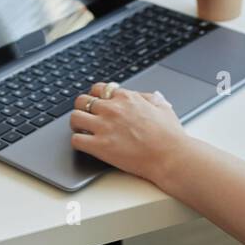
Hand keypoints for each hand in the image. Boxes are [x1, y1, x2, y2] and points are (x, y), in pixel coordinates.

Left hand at [70, 82, 186, 184]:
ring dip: (77, 124)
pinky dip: (78, 142)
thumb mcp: (162, 106)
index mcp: (126, 98)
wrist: (170, 155)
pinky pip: (76, 140)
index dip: (96, 96)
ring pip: (74, 117)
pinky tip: (86, 144)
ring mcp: (104, 127)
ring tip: (83, 130)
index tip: (97, 103)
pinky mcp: (100, 146)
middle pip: (82, 100)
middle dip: (83, 108)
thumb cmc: (170, 134)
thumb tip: (143, 96)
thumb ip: (149, 98)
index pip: (99, 88)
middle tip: (87, 117)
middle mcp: (112, 109)